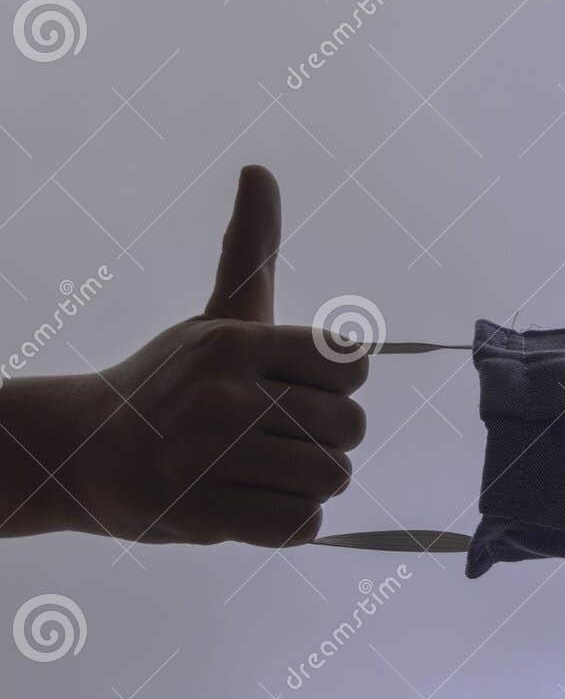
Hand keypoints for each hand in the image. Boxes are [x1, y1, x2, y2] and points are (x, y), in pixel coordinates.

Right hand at [63, 166, 367, 545]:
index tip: (300, 388)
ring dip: (310, 482)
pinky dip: (292, 522)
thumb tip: (260, 172)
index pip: (349, 363)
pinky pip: (303, 526)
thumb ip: (251, 254)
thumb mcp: (212, 320)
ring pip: (333, 478)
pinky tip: (257, 502)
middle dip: (328, 437)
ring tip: (266, 470)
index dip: (338, 383)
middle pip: (352, 428)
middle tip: (278, 437)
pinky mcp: (208, 516)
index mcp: (236, 345)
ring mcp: (214, 460)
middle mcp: (226, 398)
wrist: (78, 453)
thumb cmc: (166, 384)